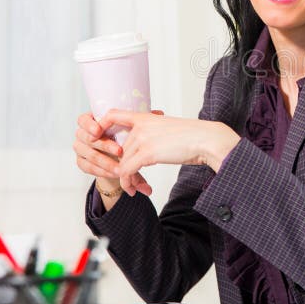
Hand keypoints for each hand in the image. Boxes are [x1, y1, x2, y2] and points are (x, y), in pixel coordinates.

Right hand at [72, 111, 154, 196]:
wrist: (117, 158)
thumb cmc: (123, 138)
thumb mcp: (131, 129)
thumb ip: (141, 120)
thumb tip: (159, 113)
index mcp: (92, 121)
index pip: (83, 120)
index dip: (89, 125)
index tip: (99, 130)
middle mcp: (82, 134)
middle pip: (86, 138)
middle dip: (104, 146)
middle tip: (120, 152)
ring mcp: (80, 149)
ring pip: (89, 155)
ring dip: (106, 162)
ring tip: (122, 168)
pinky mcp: (81, 162)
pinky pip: (88, 167)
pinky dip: (102, 171)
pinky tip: (115, 174)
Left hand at [97, 108, 240, 195]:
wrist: (206, 139)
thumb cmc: (193, 136)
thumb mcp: (168, 130)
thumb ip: (152, 135)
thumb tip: (145, 150)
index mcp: (146, 117)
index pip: (114, 114)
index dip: (102, 124)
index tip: (98, 137)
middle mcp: (141, 126)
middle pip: (121, 148)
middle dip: (123, 166)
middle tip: (130, 180)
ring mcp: (143, 138)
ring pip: (123, 161)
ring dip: (126, 178)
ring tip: (133, 188)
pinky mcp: (147, 152)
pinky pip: (128, 170)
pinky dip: (128, 182)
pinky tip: (134, 189)